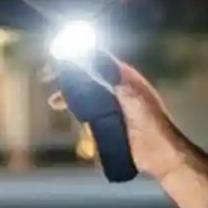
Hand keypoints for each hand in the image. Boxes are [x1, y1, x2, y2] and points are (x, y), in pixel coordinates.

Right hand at [45, 57, 191, 180]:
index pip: (98, 59)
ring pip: (85, 92)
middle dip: (68, 74)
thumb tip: (95, 68)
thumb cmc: (151, 123)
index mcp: (124, 77)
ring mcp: (110, 104)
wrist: (159, 152)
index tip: (60, 57)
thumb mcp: (133, 98)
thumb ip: (115, 83)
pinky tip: (64, 111)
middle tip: (48, 76)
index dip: (79, 55)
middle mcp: (115, 87)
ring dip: (69, 93)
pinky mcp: (106, 121)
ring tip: (54, 101)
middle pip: (87, 74)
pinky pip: (86, 110)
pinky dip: (74, 107)